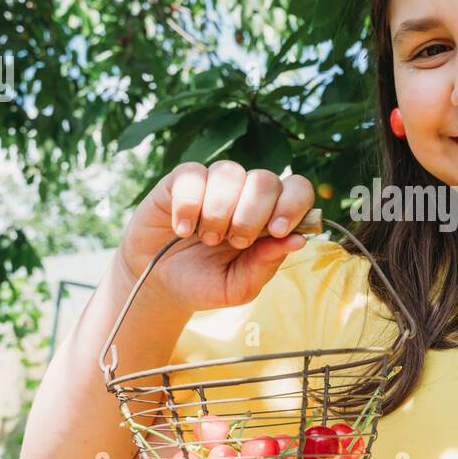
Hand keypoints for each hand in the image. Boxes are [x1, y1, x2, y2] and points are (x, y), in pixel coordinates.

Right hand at [117, 160, 315, 313]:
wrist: (158, 282)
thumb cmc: (204, 282)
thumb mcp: (238, 286)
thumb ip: (266, 264)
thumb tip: (299, 240)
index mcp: (269, 216)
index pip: (297, 190)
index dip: (293, 204)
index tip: (277, 230)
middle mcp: (246, 193)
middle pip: (266, 180)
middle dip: (253, 214)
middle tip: (236, 242)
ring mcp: (214, 183)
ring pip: (230, 172)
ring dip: (220, 210)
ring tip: (208, 239)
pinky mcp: (181, 180)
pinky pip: (193, 174)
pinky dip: (189, 204)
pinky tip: (183, 230)